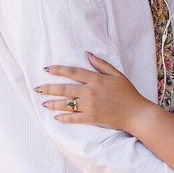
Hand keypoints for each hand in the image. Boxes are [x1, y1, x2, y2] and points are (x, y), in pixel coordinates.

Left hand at [35, 54, 149, 130]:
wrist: (136, 113)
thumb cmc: (128, 93)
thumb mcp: (117, 75)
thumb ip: (102, 64)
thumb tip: (87, 54)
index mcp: (96, 79)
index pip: (73, 72)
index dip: (58, 70)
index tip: (47, 69)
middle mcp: (91, 91)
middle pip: (65, 88)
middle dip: (49, 88)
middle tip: (37, 88)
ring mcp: (90, 106)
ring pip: (66, 104)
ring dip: (53, 103)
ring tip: (43, 103)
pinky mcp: (92, 118)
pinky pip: (74, 118)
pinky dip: (64, 117)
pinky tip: (56, 117)